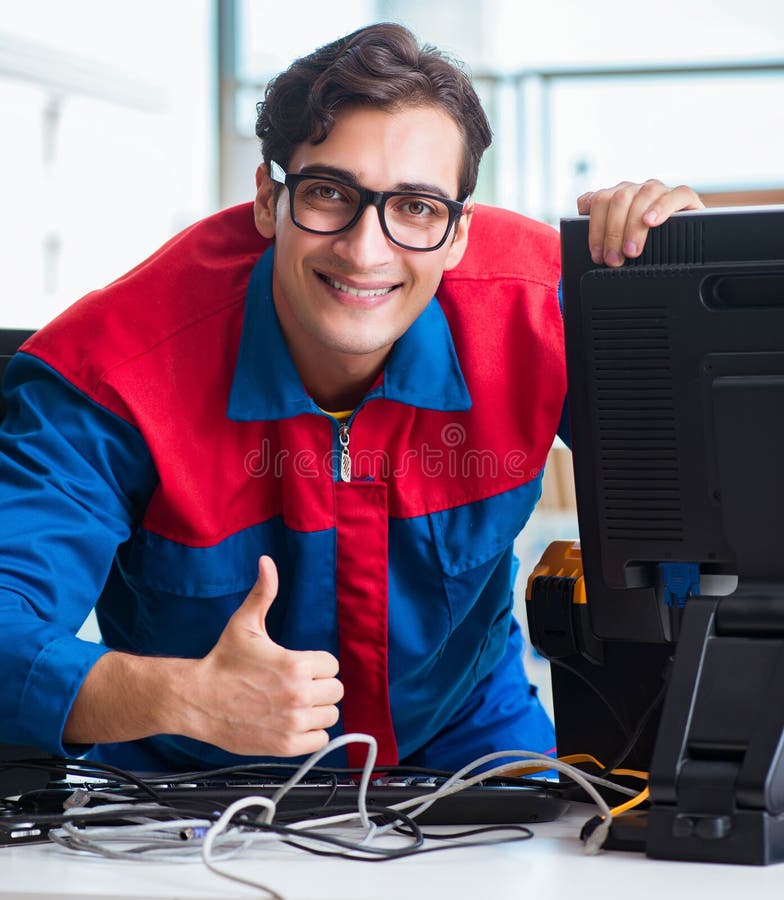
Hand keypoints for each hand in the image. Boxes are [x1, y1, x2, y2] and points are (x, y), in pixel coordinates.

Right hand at [187, 555, 342, 756]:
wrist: (196, 699)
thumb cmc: (222, 661)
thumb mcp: (244, 623)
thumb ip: (264, 592)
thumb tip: (267, 562)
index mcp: (297, 664)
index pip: (332, 665)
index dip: (317, 664)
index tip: (298, 666)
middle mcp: (299, 694)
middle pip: (335, 691)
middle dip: (319, 687)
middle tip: (296, 685)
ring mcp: (294, 722)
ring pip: (330, 716)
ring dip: (316, 711)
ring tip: (293, 704)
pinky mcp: (286, 745)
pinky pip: (320, 741)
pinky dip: (309, 734)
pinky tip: (291, 722)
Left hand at [577, 179, 703, 267]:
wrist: (687, 235)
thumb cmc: (647, 243)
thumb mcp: (621, 242)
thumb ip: (604, 240)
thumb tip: (592, 258)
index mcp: (615, 196)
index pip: (597, 201)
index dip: (595, 229)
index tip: (597, 255)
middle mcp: (635, 190)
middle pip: (617, 199)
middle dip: (613, 233)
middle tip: (613, 259)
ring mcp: (658, 190)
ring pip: (642, 196)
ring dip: (633, 227)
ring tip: (631, 251)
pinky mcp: (683, 196)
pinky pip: (674, 194)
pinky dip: (661, 208)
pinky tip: (651, 222)